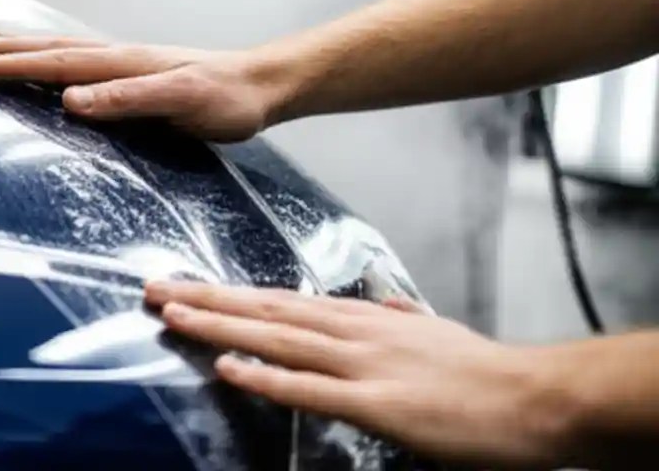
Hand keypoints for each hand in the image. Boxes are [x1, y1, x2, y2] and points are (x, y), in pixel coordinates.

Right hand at [0, 31, 284, 141]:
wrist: (262, 84)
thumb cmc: (226, 99)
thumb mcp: (180, 101)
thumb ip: (126, 100)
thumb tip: (69, 100)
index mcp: (122, 63)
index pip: (55, 62)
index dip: (12, 66)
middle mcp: (117, 57)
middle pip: (49, 48)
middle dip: (3, 49)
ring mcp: (124, 62)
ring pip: (59, 48)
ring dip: (21, 46)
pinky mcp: (133, 74)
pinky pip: (77, 59)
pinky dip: (49, 55)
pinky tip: (47, 60)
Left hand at [145, 281, 575, 468]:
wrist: (534, 397)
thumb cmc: (483, 371)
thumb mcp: (433, 330)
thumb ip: (400, 315)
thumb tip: (382, 302)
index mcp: (362, 318)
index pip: (280, 301)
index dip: (229, 293)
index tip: (187, 285)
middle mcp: (353, 332)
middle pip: (265, 311)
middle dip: (206, 299)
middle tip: (154, 289)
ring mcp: (362, 364)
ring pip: (277, 339)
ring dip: (220, 326)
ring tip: (172, 315)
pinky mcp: (376, 403)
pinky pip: (308, 390)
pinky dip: (265, 377)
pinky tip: (228, 368)